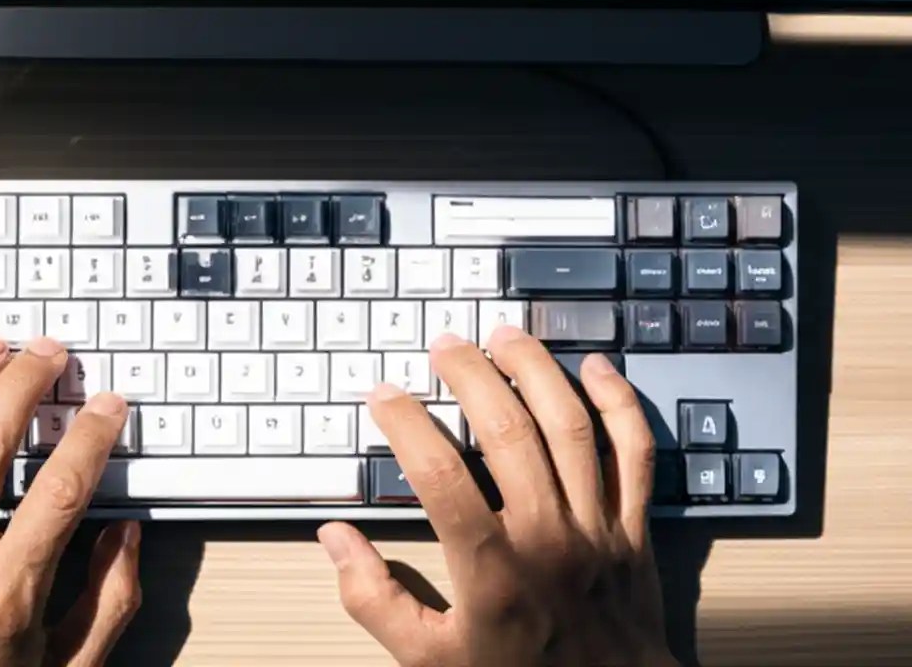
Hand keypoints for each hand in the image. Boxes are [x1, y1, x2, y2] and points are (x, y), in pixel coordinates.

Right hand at [318, 327, 676, 666]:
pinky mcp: (634, 527)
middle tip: (444, 345)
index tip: (383, 395)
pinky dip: (620, 404)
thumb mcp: (428, 658)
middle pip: (506, 432)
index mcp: (490, 569)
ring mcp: (597, 526)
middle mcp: (546, 536)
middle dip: (470, 376)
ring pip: (570, 428)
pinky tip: (595, 367)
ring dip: (537, 372)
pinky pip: (634, 454)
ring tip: (505, 336)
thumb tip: (335, 539)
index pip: (439, 474)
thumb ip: (374, 599)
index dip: (405, 424)